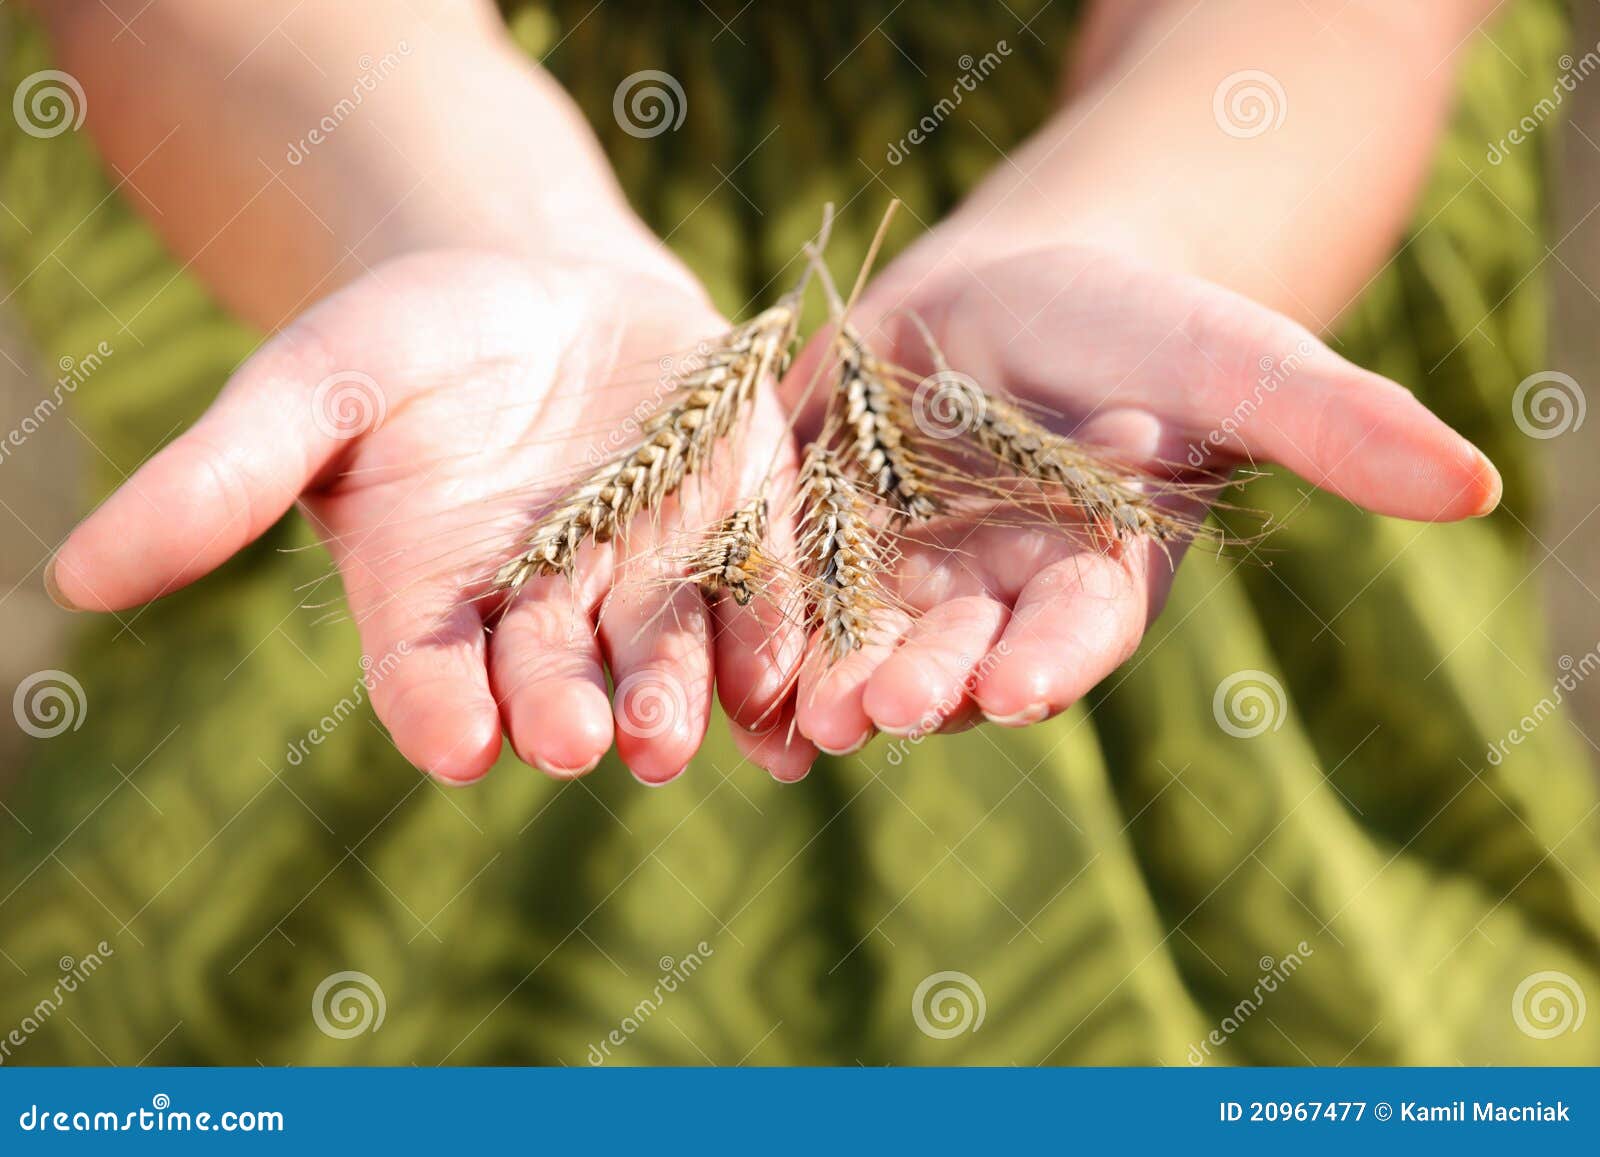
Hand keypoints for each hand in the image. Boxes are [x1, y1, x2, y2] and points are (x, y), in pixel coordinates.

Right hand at [45, 246, 813, 783]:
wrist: (541, 287)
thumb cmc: (405, 338)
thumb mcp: (309, 385)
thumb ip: (221, 478)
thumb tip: (76, 575)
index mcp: (433, 599)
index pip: (428, 673)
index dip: (439, 705)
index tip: (455, 740)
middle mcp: (544, 614)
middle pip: (556, 678)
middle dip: (568, 709)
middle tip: (578, 743)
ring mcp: (646, 581)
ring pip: (666, 656)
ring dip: (679, 696)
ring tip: (680, 733)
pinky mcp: (736, 535)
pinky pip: (762, 599)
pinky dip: (777, 645)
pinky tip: (795, 692)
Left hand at [779, 243, 1499, 753]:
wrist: (1008, 291)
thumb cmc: (1130, 319)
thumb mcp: (1225, 352)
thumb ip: (1328, 419)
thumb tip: (1477, 487)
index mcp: (1087, 572)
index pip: (1077, 627)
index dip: (1054, 655)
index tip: (1024, 684)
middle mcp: (990, 599)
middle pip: (955, 651)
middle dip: (924, 680)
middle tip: (886, 708)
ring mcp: (898, 579)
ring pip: (857, 642)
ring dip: (828, 681)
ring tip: (800, 712)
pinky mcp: (816, 542)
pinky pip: (781, 599)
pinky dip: (756, 637)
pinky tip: (727, 683)